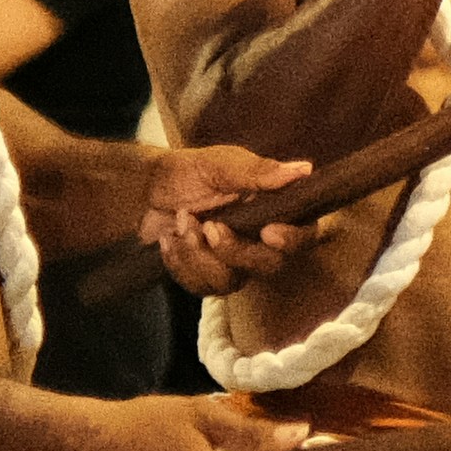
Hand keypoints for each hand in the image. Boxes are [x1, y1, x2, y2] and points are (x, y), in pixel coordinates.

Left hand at [143, 140, 314, 296]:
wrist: (147, 190)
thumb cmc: (188, 172)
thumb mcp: (220, 164)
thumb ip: (259, 171)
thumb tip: (303, 169)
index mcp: (273, 210)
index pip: (304, 234)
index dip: (293, 239)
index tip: (270, 231)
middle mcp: (260, 242)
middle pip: (270, 265)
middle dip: (236, 251)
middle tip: (210, 227)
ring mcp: (233, 263)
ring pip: (231, 281)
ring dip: (199, 255)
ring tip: (180, 223)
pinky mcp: (207, 277)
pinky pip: (201, 286)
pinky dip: (181, 262)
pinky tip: (168, 238)